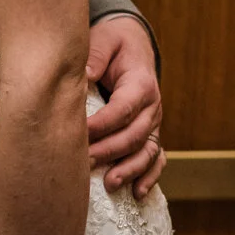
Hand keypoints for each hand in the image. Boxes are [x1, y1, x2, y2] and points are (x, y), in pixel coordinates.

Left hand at [84, 15, 164, 198]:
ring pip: (147, 152)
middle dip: (109, 151)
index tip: (78, 133)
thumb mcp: (103, 40)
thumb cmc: (113, 44)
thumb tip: (84, 75)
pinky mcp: (150, 134)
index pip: (122, 109)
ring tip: (110, 184)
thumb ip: (95, 57)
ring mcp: (154, 123)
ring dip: (130, 170)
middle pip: (134, 135)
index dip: (101, 125)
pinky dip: (150, 177)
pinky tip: (138, 194)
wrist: (132, 45)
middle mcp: (152, 107)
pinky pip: (156, 159)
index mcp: (141, 83)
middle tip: (83, 163)